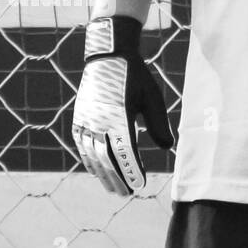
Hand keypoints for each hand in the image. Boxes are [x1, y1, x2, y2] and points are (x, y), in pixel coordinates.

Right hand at [72, 15, 173, 194]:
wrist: (108, 54)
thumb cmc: (135, 76)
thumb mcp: (152, 97)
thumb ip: (158, 123)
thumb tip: (167, 148)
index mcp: (120, 115)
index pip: (125, 151)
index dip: (132, 170)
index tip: (140, 184)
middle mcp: (100, 119)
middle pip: (106, 158)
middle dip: (116, 178)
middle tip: (126, 194)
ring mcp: (87, 118)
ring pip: (92, 154)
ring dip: (102, 173)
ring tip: (111, 188)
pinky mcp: (80, 116)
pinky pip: (81, 144)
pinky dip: (87, 159)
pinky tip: (94, 171)